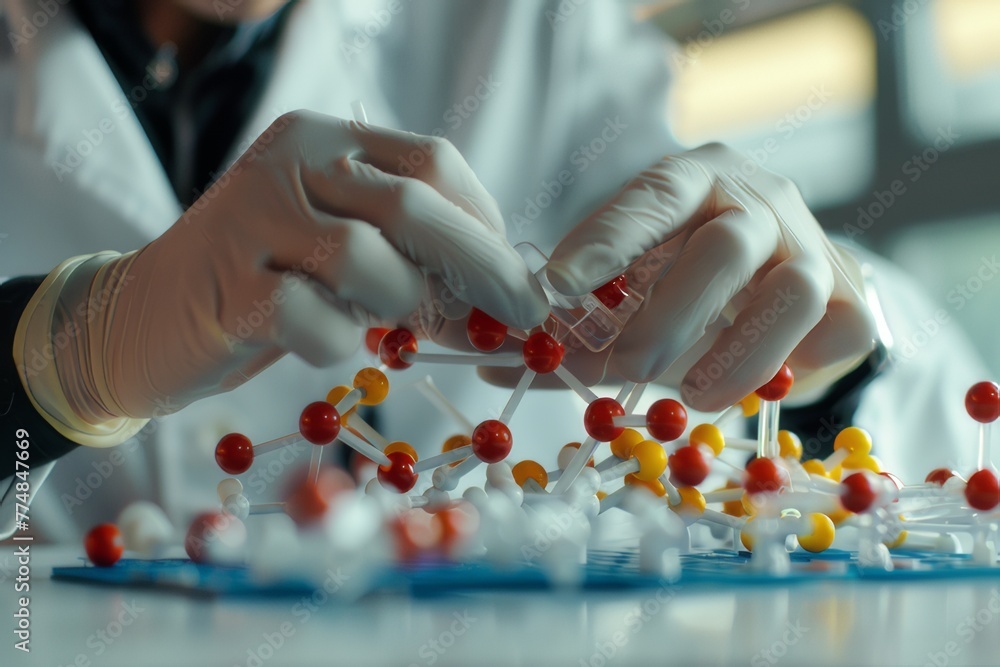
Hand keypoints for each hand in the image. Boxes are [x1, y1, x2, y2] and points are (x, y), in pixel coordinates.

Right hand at [20, 111, 547, 427]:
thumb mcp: (340, 250)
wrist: (144, 315)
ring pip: (364, 260)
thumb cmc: (264, 282)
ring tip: (376, 321)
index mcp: (325, 140)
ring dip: (394, 305)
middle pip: (411, 204)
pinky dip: (336, 343)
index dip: (486, 223)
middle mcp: (289, 163)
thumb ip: (410, 256)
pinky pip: (314, 320)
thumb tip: (502, 297)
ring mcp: (251, 220)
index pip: (432, 162)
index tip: (515, 275)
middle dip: (480, 267)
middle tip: (521, 314)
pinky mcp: (226, 287)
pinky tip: (318, 340)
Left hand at [542, 143, 875, 410]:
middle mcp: (757, 199)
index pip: (651, 196)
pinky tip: (755, 385)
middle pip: (725, 246)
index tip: (553, 289)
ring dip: (737, 353)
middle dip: (672, 316)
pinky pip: (836, 331)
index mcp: (692, 180)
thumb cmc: (690, 284)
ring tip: (693, 398)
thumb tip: (499, 361)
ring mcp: (811, 244)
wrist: (788, 285)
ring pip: (792, 291)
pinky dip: (792, 366)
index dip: (604, 241)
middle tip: (628, 369)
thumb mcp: (633, 290)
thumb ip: (578, 328)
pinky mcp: (852, 295)